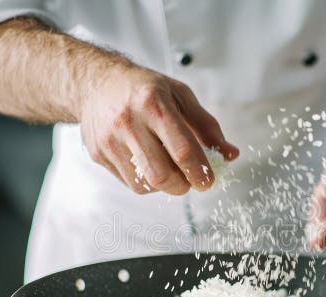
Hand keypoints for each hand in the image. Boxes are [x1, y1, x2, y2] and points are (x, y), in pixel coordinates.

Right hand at [79, 64, 238, 194]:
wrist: (96, 83)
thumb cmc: (144, 89)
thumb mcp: (180, 95)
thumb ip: (206, 126)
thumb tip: (230, 154)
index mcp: (153, 103)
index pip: (182, 149)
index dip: (200, 171)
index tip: (209, 180)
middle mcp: (128, 122)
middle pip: (161, 174)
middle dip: (183, 185)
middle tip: (191, 180)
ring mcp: (109, 140)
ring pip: (144, 184)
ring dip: (165, 185)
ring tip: (169, 168)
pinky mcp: (98, 154)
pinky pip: (130, 183)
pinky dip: (147, 182)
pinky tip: (150, 164)